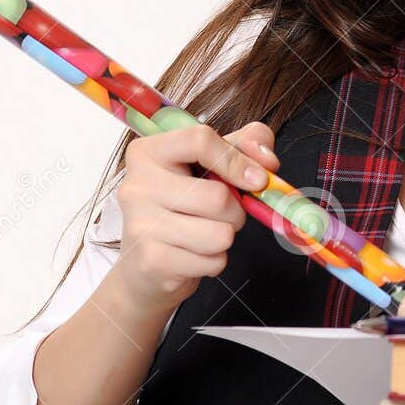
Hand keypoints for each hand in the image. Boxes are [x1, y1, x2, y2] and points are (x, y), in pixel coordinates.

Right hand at [111, 121, 277, 311]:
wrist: (144, 264)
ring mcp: (142, 224)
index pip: (199, 140)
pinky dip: (214, 261)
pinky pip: (213, 261)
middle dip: (236, 211)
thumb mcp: (208, 166)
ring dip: (226, 237)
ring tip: (205, 233)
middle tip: (223, 214)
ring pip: (220, 233)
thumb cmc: (181, 207)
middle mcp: (137, 185)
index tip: (257, 179)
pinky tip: (193, 255)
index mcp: (148, 152)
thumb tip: (267, 159)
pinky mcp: (153, 261)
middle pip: (218, 196)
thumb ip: (242, 147)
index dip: (237, 160)